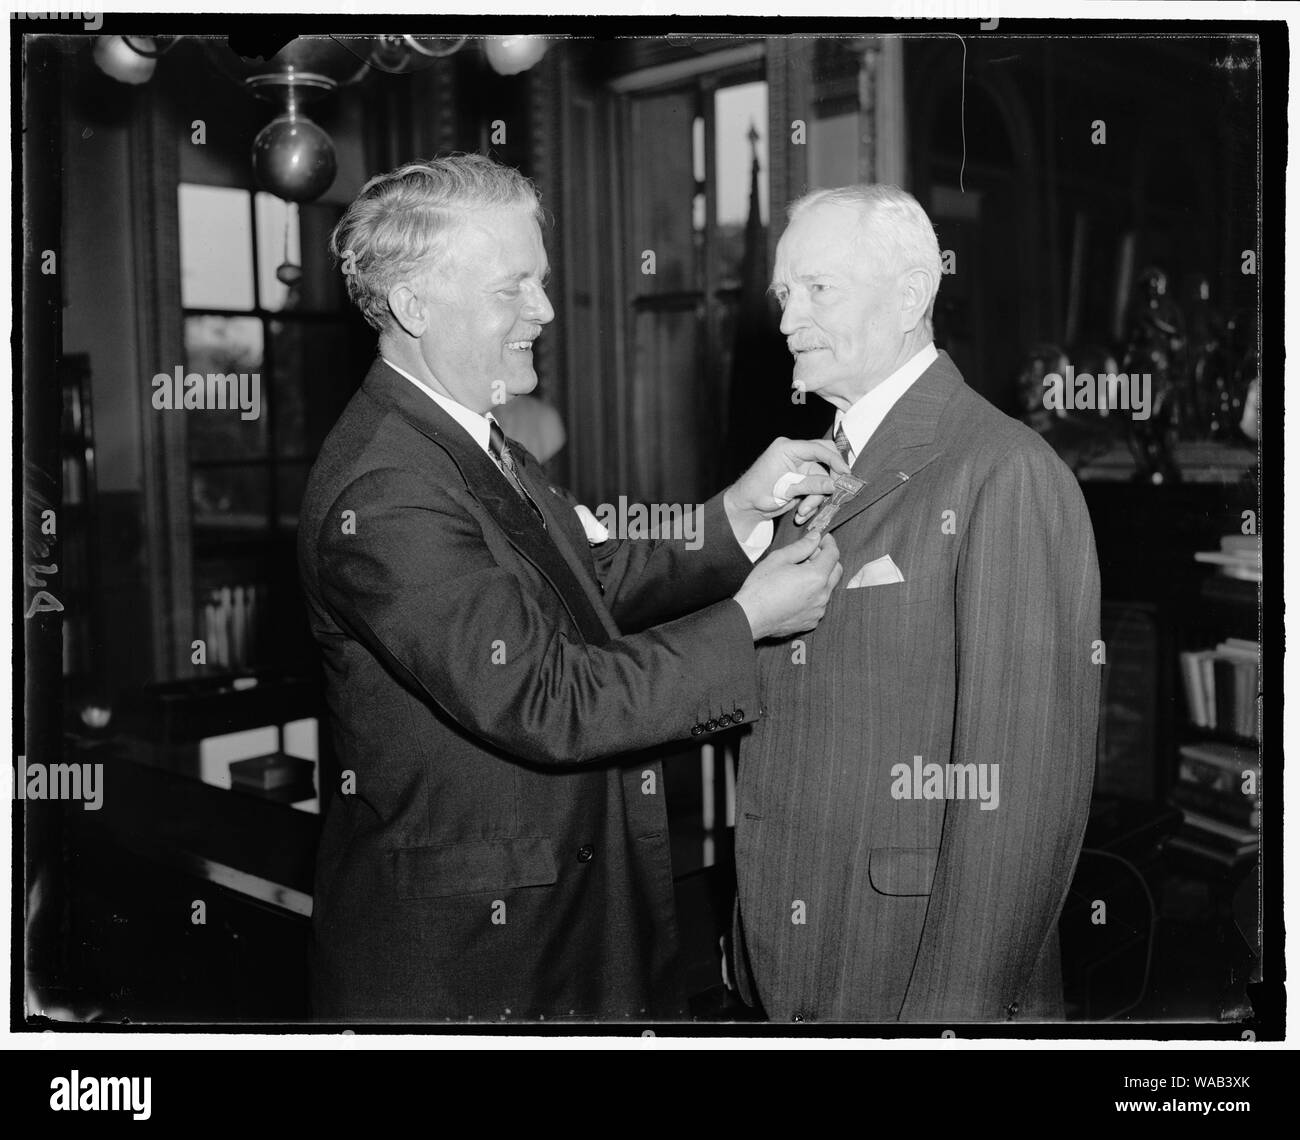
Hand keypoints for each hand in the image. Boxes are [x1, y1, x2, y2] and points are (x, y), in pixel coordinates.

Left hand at [723, 437, 850, 538]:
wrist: (746, 508)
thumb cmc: (756, 494)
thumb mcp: (785, 490)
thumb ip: (810, 485)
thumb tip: (835, 484)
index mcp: (788, 448)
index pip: (818, 448)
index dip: (835, 460)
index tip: (846, 474)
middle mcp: (795, 453)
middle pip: (825, 457)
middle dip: (830, 478)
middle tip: (835, 492)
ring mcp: (799, 466)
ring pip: (822, 478)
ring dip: (817, 498)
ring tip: (804, 511)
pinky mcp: (801, 479)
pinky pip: (816, 487)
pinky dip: (812, 501)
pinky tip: (802, 513)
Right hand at [734, 532, 842, 640]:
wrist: (751, 618)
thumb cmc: (760, 588)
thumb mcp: (779, 559)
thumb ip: (801, 546)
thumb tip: (815, 537)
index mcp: (816, 576)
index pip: (833, 554)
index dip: (829, 543)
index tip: (823, 538)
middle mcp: (822, 595)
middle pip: (836, 571)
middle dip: (827, 559)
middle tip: (810, 555)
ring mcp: (818, 610)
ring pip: (828, 588)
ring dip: (820, 578)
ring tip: (798, 575)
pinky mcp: (812, 621)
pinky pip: (819, 603)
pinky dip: (814, 594)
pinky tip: (796, 592)